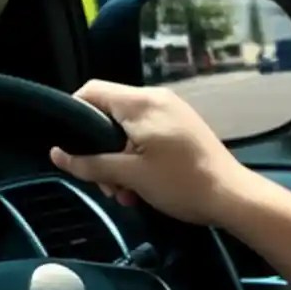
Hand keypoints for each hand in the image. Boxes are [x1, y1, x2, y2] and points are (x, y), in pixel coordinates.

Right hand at [49, 80, 257, 225]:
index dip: (73, 114)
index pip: (92, 91)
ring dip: (118, 160)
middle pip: (108, 114)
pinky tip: (140, 186)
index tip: (70, 147)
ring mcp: (171, 112)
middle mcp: (155, 99)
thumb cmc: (181, 183)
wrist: (234, 197)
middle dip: (99, 150)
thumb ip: (89, 163)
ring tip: (124, 192)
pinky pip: (145, 135)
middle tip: (104, 183)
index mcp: (141, 103)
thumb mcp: (130, 175)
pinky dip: (136, 158)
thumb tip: (56, 155)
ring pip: (125, 129)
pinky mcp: (181, 127)